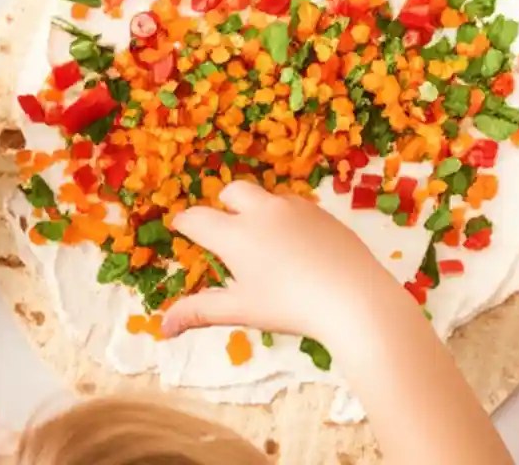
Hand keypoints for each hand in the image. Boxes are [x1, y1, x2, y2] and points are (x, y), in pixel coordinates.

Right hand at [161, 181, 405, 343]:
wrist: (355, 298)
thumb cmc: (290, 307)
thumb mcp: (241, 311)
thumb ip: (200, 311)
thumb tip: (163, 326)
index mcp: (235, 234)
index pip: (197, 219)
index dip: (185, 223)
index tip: (181, 227)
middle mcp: (263, 212)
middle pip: (233, 192)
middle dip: (224, 205)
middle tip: (226, 228)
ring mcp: (296, 208)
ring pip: (268, 197)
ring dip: (258, 210)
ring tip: (265, 241)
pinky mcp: (323, 213)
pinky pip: (296, 207)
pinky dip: (287, 219)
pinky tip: (298, 246)